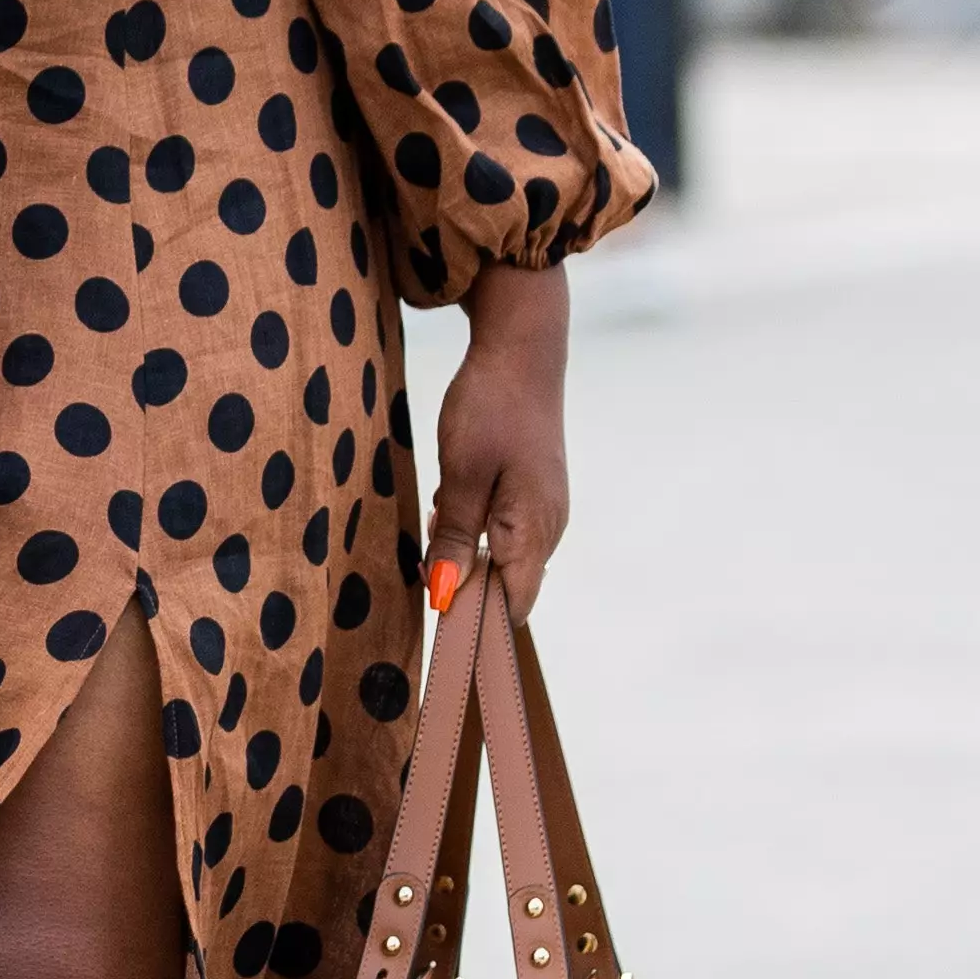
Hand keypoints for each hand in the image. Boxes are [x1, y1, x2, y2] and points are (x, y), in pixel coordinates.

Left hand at [423, 263, 572, 621]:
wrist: (521, 351)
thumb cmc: (490, 409)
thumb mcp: (461, 475)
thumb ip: (453, 538)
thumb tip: (444, 597)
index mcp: (533, 531)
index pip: (511, 607)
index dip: (476, 626)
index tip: (438, 627)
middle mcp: (549, 529)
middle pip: (507, 587)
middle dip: (464, 583)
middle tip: (430, 549)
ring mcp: (545, 511)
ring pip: (501, 557)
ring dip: (465, 551)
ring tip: (443, 509)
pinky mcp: (534, 494)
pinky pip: (503, 530)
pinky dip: (474, 526)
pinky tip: (452, 498)